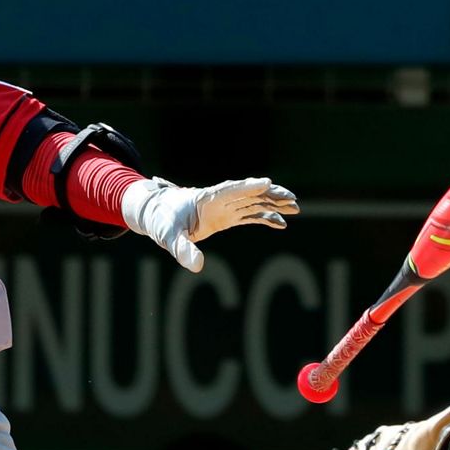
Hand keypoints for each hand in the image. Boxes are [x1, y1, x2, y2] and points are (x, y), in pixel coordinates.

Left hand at [121, 176, 298, 271]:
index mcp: (206, 198)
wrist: (155, 216)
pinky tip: (281, 224)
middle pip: (249, 194)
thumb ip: (182, 249)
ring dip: (273, 205)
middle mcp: (218, 200)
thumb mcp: (169, 237)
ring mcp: (223, 209)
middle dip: (270, 195)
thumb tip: (197, 266)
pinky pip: (249, 216)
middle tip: (291, 198)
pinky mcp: (224, 218)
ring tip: (295, 208)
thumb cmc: (160, 222)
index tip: (267, 183)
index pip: (230, 190)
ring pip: (253, 203)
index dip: (248, 187)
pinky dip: (264, 218)